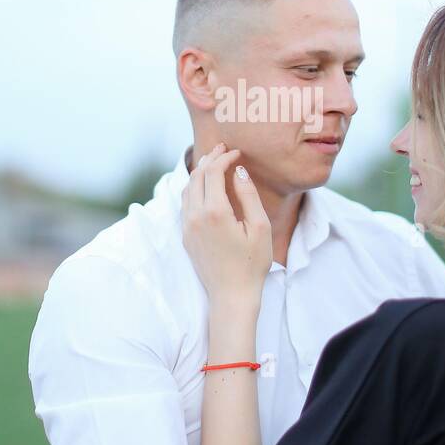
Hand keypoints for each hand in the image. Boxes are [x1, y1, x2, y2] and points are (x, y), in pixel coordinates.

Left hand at [181, 144, 272, 307]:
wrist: (232, 295)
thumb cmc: (252, 264)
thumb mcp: (260, 228)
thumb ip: (248, 196)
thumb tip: (239, 172)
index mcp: (214, 212)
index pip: (213, 172)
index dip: (224, 158)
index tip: (237, 153)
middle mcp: (195, 217)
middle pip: (196, 176)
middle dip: (210, 159)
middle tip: (223, 149)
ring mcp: (187, 227)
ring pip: (187, 189)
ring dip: (199, 172)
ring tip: (213, 162)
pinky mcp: (185, 236)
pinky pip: (185, 204)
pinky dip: (193, 188)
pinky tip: (204, 186)